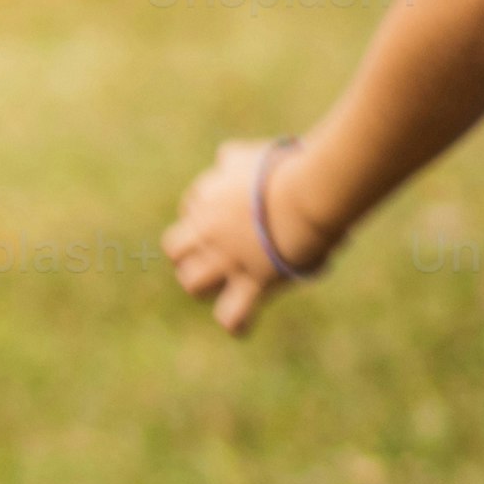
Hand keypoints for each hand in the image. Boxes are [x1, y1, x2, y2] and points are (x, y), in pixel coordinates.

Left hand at [161, 138, 323, 336]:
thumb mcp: (253, 155)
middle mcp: (210, 231)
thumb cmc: (289, 170)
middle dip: (188, 254)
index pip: (191, 207)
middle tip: (213, 255)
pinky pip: (233, 314)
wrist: (308, 194)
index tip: (228, 214)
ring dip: (204, 285)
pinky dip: (236, 322)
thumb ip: (236, 160)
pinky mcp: (253, 282)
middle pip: (175, 248)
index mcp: (209, 197)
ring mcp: (229, 259)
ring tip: (224, 285)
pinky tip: (240, 328)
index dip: (205, 214)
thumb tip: (225, 160)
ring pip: (193, 283)